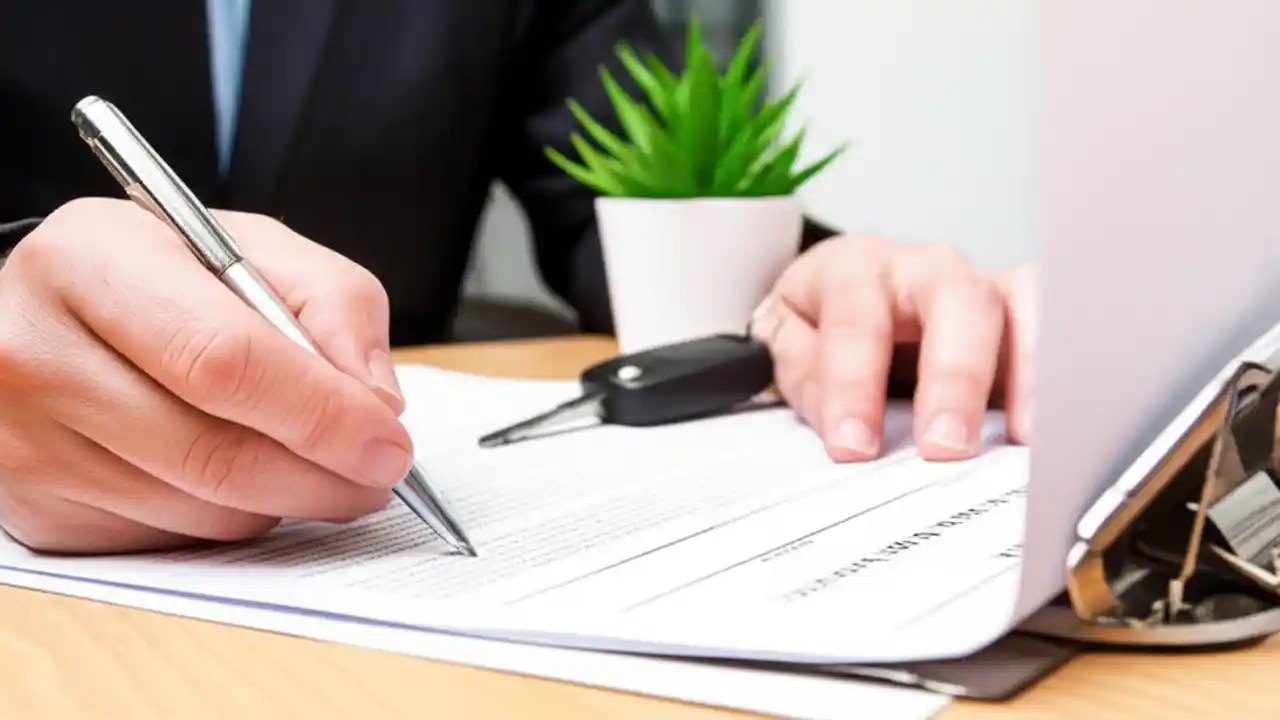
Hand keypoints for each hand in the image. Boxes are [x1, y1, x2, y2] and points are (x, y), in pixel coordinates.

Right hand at [0, 198, 411, 553]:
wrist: (59, 311)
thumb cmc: (165, 274)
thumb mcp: (256, 249)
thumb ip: (333, 304)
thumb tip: (376, 402)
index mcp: (89, 263)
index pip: (223, 361)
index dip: (320, 412)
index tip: (387, 441)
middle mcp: (35, 356)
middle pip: (213, 455)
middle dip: (323, 476)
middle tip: (378, 474)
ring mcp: (24, 446)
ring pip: (202, 512)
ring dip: (284, 500)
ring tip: (311, 462)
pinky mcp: (37, 512)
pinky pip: (172, 540)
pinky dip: (231, 518)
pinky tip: (235, 472)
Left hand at [750, 234, 1034, 461]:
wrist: (839, 295)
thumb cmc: (820, 320)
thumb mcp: (790, 345)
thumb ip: (811, 383)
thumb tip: (848, 433)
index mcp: (854, 268)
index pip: (856, 317)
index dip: (854, 383)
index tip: (854, 445)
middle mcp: (925, 268)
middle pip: (956, 299)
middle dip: (953, 375)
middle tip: (944, 445)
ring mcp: (981, 284)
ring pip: (1022, 301)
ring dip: (1028, 370)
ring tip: (1024, 438)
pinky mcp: (1021, 312)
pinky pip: (1057, 320)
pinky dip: (1061, 365)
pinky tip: (1057, 420)